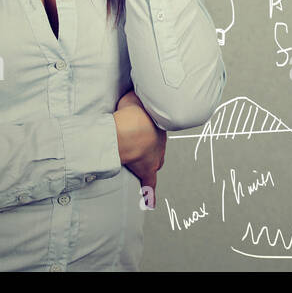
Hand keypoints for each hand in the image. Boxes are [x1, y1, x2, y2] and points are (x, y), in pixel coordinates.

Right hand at [115, 90, 166, 205]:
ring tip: (140, 165)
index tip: (143, 129)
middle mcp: (160, 143)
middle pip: (158, 148)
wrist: (133, 128)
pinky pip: (149, 185)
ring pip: (154, 163)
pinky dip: (150, 193)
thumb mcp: (132, 97)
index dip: (147, 130)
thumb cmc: (133, 112)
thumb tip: (131, 90)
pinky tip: (150, 202)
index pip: (156, 130)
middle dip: (151, 147)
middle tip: (141, 145)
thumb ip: (132, 96)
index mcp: (159, 126)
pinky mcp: (146, 170)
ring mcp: (154, 158)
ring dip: (148, 164)